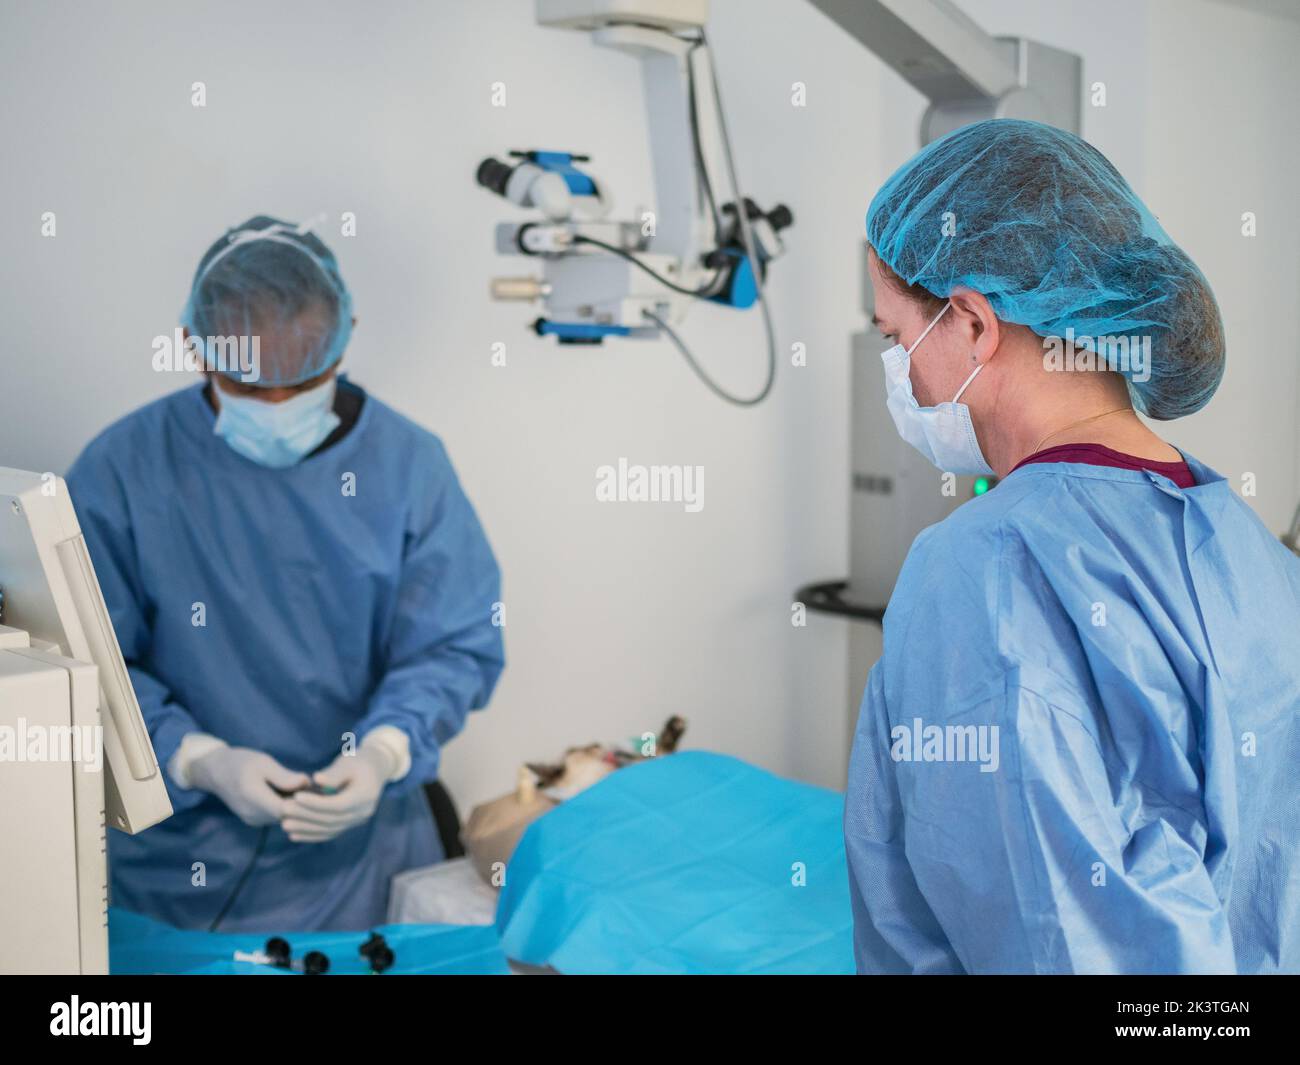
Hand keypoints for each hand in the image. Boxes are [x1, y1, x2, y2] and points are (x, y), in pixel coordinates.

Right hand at [188, 746, 310, 826]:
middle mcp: (255, 816)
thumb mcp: (264, 763)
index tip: (319, 788)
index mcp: (256, 800)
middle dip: (305, 803)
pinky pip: (276, 816)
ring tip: (308, 788)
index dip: (306, 801)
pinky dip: (287, 806)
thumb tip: (306, 783)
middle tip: (320, 788)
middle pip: (289, 815)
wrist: (215, 772)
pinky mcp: (255, 820)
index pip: (289, 809)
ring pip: (284, 817)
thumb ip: (284, 776)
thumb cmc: (241, 762)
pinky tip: (294, 793)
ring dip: (297, 805)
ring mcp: (254, 820)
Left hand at [281, 743, 394, 843]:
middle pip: (332, 819)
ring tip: (285, 825)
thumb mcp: (349, 762)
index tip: (296, 796)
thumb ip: (334, 773)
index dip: (316, 803)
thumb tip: (317, 780)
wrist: (374, 770)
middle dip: (306, 816)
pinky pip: (329, 833)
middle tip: (284, 810)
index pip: (338, 804)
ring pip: (329, 829)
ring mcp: (357, 821)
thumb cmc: (359, 762)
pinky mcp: (348, 825)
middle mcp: (363, 813)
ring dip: (306, 829)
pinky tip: (294, 835)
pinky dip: (311, 835)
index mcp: (365, 795)